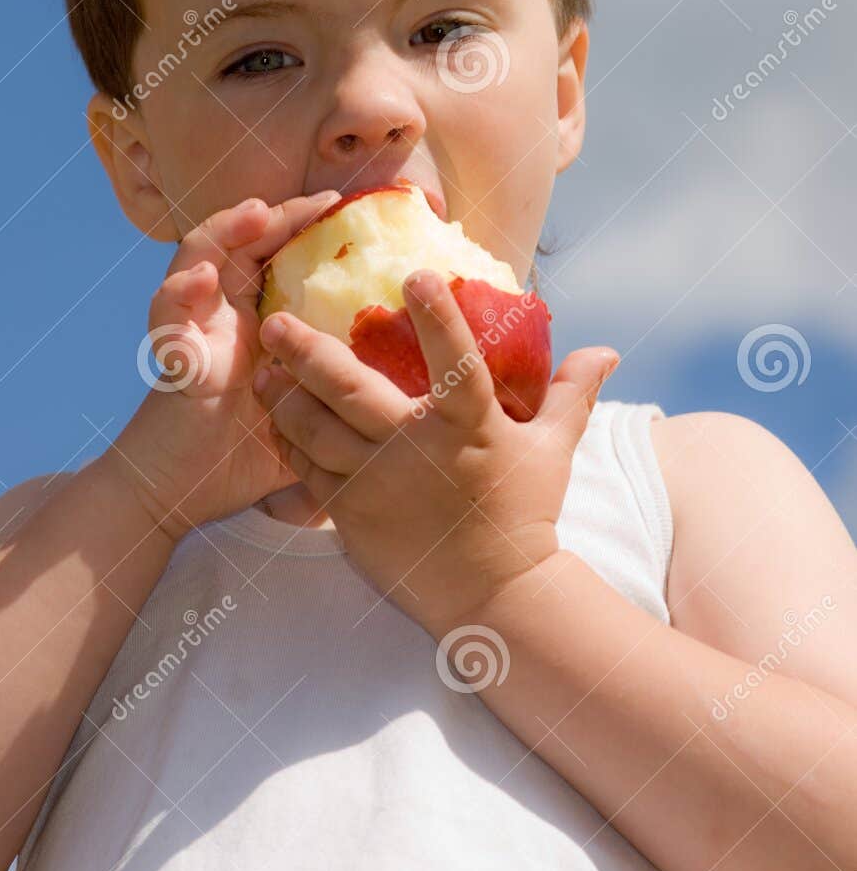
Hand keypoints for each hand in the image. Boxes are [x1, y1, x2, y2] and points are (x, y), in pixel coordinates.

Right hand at [105, 189, 341, 541]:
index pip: (273, 254)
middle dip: (275, 215)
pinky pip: (166, 318)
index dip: (303, 226)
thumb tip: (413, 389)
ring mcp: (192, 329)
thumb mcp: (308, 416)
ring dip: (223, 230)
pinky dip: (177, 294)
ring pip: (196, 258)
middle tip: (317, 203)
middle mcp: (220, 314)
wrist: (180, 493)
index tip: (343, 208)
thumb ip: (341, 393)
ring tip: (254, 214)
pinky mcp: (170, 358)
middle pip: (240, 242)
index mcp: (253, 319)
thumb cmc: (243, 456)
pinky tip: (199, 280)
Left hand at [253, 267, 619, 638]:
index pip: (456, 361)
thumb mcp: (552, 451)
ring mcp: (378, 483)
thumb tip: (606, 350)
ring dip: (284, 397)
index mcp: (468, 425)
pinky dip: (289, 444)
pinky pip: (307, 471)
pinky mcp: (352, 513)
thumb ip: (570, 395)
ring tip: (264, 371)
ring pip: (314, 429)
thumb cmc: (523, 516)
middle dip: (306, 351)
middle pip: (350, 390)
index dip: (437, 317)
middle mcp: (416, 449)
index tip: (415, 274)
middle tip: (275, 320)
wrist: (493, 596)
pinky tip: (276, 422)